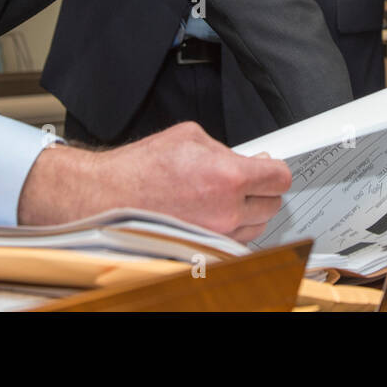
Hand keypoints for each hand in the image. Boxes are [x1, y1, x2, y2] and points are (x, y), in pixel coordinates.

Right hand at [18, 122, 291, 242]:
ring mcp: (216, 235)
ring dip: (249, 212)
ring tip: (227, 197)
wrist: (107, 197)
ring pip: (256, 227)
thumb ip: (226, 149)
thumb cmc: (142, 167)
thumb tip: (250, 158)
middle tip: (248, 180)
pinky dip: (232, 229)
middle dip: (263, 190)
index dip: (276, 170)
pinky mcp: (203, 250)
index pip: (279, 178)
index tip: (271, 167)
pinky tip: (216, 214)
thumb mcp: (190, 137)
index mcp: (229, 177)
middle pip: (272, 204)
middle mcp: (227, 211)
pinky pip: (234, 242)